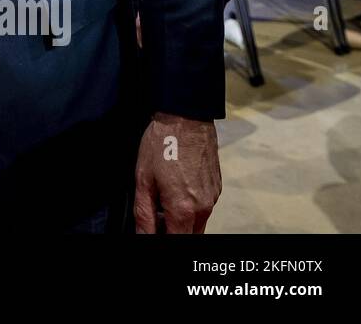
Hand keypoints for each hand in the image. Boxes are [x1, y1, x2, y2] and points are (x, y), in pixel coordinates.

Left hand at [133, 112, 221, 232]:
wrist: (186, 118)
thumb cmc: (162, 145)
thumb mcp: (143, 179)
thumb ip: (144, 213)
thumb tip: (143, 234)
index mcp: (183, 209)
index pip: (176, 242)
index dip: (161, 238)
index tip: (152, 230)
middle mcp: (203, 208)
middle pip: (190, 235)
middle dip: (173, 231)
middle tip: (156, 215)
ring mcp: (213, 198)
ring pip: (198, 223)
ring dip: (182, 219)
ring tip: (164, 196)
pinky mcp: (217, 188)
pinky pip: (204, 207)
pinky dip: (191, 206)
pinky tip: (177, 186)